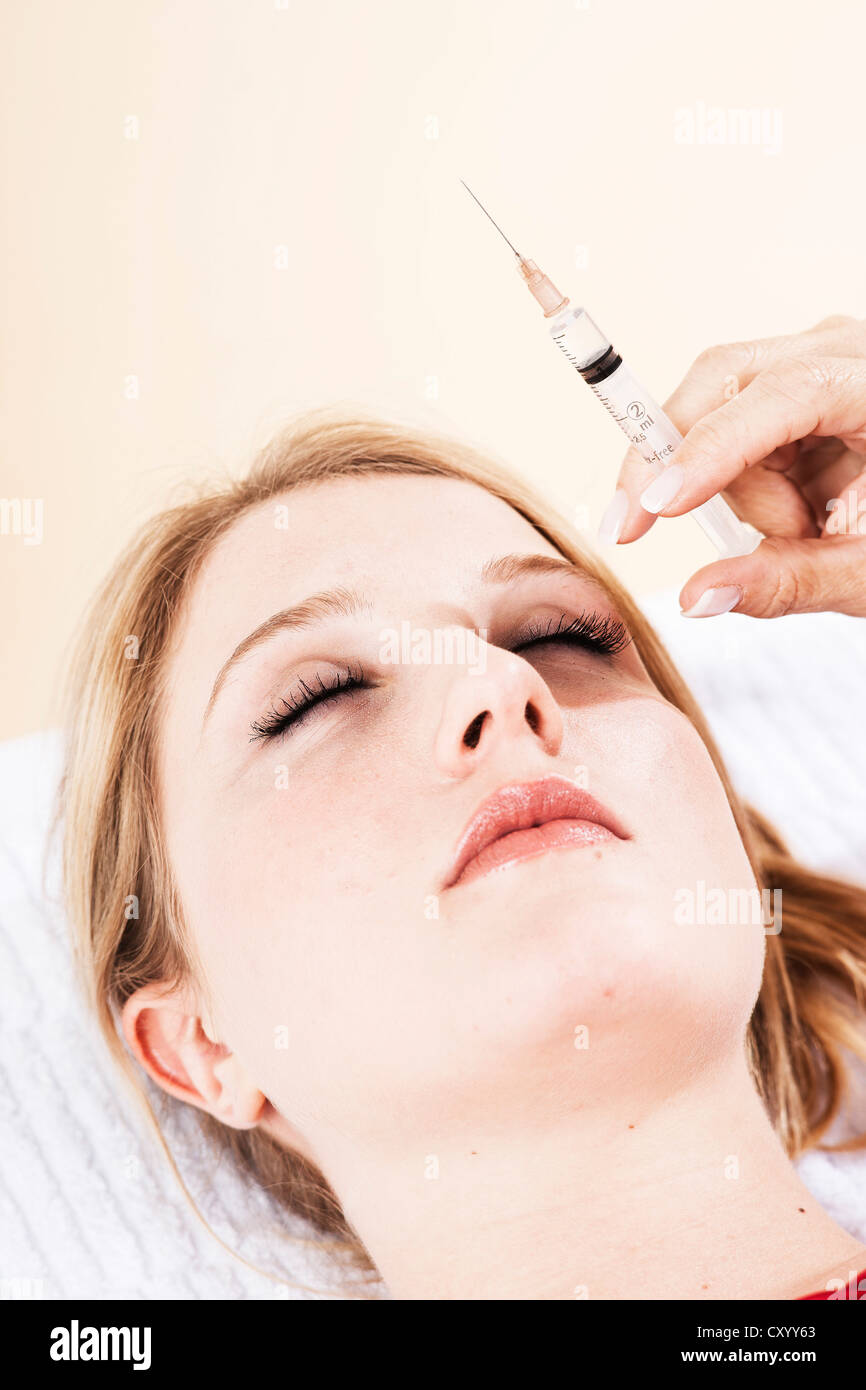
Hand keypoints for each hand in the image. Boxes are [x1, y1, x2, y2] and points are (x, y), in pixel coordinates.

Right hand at [602, 315, 865, 617]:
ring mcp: (809, 361)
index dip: (711, 448)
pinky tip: (790, 509)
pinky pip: (722, 430)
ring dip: (735, 491)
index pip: (782, 395)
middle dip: (683, 464)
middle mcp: (840, 353)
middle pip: (722, 382)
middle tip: (634, 528)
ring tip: (803, 529)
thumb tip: (696, 598)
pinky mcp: (784, 385)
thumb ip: (787, 582)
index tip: (658, 505)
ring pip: (713, 416)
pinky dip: (736, 482)